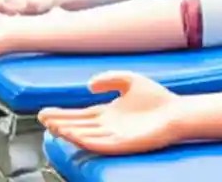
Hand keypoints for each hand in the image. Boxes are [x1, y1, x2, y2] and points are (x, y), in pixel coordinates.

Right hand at [39, 71, 184, 155]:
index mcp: (108, 114)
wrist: (178, 111)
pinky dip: (85, 140)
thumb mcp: (129, 80)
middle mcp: (107, 127)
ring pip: (85, 136)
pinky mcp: (122, 144)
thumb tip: (88, 84)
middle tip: (43, 119)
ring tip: (53, 126)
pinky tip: (74, 135)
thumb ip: (109, 78)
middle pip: (78, 126)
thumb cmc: (157, 99)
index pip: (79, 115)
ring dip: (69, 132)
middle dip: (60, 123)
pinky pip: (100, 144)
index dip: (62, 114)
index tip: (44, 112)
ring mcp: (114, 136)